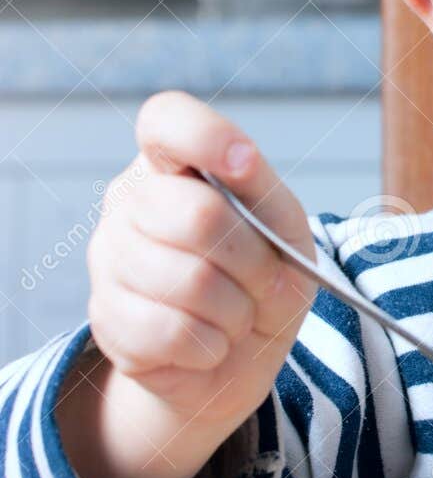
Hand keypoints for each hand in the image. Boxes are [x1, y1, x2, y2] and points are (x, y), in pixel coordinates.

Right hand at [86, 89, 318, 430]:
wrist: (236, 357)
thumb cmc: (260, 277)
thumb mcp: (282, 230)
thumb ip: (264, 195)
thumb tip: (241, 163)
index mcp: (173, 164)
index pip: (166, 120)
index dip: (206, 137)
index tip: (245, 164)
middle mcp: (129, 201)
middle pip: (198, 215)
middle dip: (254, 261)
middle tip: (266, 282)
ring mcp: (109, 258)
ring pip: (191, 282)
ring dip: (238, 311)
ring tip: (238, 315)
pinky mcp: (106, 318)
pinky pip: (174, 332)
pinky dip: (213, 346)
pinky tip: (210, 342)